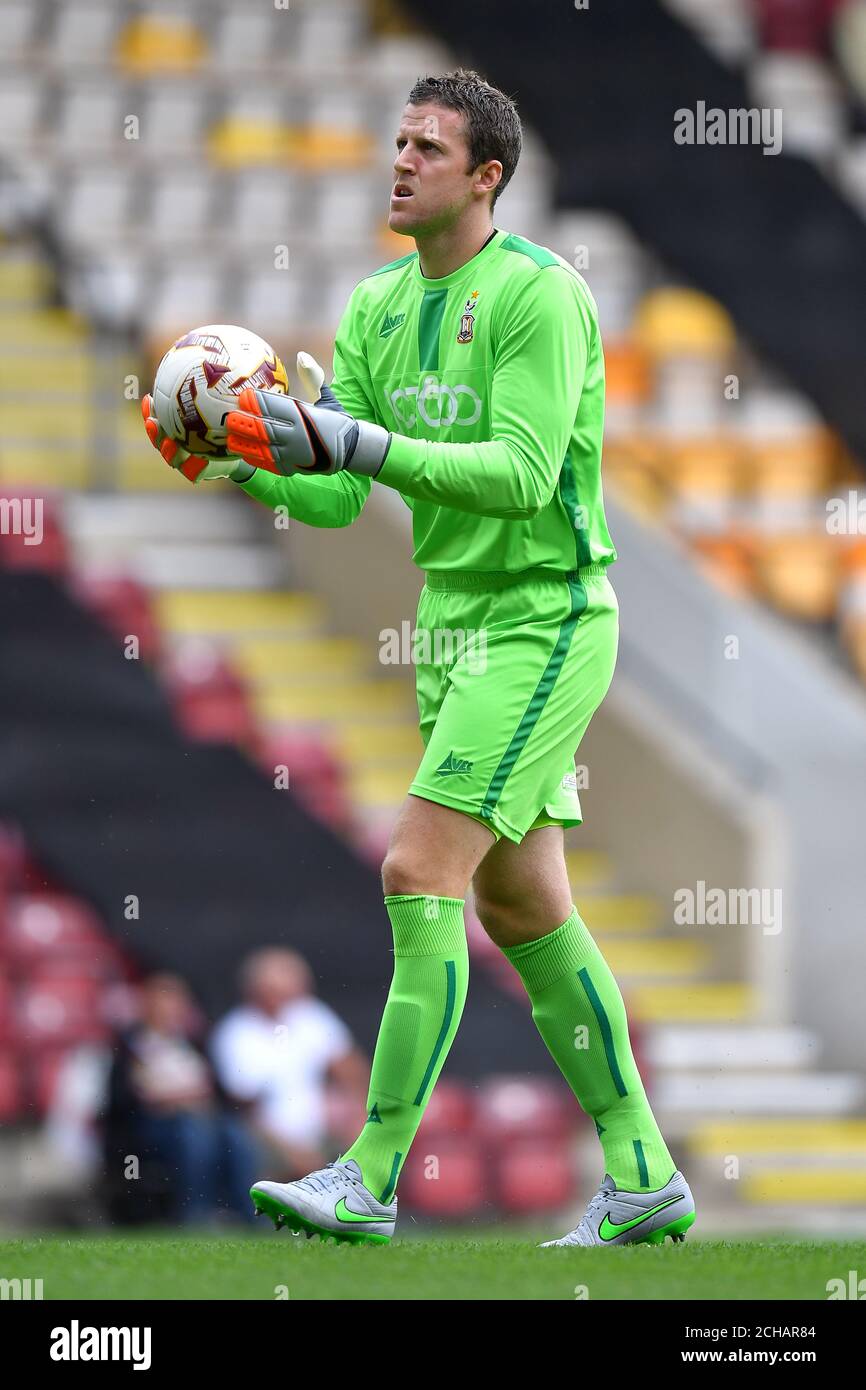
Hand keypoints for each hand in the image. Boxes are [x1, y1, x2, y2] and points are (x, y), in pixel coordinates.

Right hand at [141, 394, 254, 484]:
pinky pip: (194, 472)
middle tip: (153, 423)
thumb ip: (212, 386)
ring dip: (168, 452)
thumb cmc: (227, 421)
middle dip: (154, 432)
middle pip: (159, 439)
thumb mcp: (221, 402)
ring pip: (172, 458)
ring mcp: (186, 460)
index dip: (149, 411)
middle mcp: (177, 443)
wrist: (239, 447)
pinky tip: (200, 462)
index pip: (158, 417)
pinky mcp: (199, 473)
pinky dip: (195, 468)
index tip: (149, 398)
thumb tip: (211, 358)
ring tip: (170, 445)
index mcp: (177, 427)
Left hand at [224, 351, 390, 478]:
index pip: (276, 407)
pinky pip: (269, 463)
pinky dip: (254, 457)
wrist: (352, 450)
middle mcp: (299, 436)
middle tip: (229, 417)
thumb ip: (313, 376)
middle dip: (245, 423)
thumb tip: (302, 355)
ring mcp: (295, 454)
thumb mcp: (327, 397)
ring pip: (264, 448)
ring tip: (230, 437)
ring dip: (245, 443)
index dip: (257, 402)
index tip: (244, 396)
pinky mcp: (293, 468)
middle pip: (265, 428)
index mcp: (305, 415)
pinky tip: (243, 452)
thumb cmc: (335, 420)